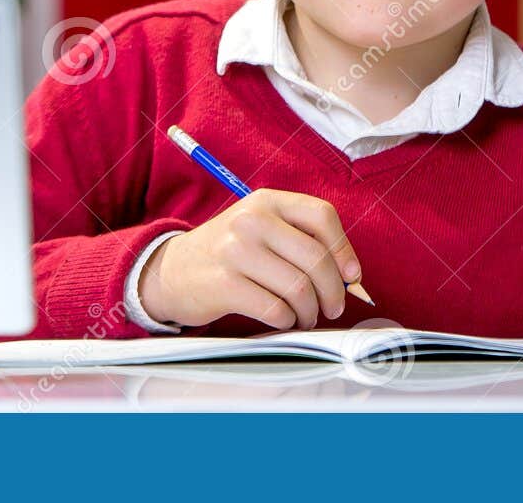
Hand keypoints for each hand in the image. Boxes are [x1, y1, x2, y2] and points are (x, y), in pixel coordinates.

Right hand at [137, 189, 362, 330]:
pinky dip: (288, 321)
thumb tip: (349, 276)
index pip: (322, 216)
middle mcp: (251, 220)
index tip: (351, 275)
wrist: (171, 270)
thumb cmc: (228, 253)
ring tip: (305, 316)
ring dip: (310, 311)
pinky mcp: (224, 284)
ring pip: (299, 288)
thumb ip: (299, 239)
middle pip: (315, 258)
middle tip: (333, 307)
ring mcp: (236, 251)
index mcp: (266, 200)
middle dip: (333, 291)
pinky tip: (283, 319)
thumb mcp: (259, 228)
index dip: (344, 249)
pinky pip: (276, 310)